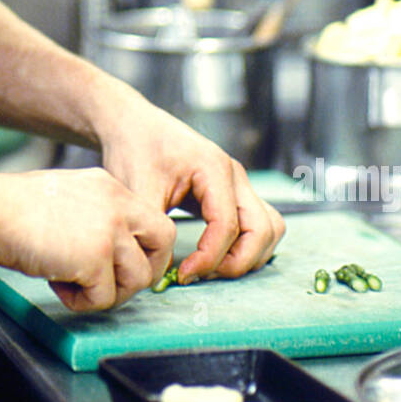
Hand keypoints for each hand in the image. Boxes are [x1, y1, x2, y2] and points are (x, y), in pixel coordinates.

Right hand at [0, 167, 175, 312]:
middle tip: (113, 283)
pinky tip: (58, 284)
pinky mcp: (95, 258)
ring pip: (137, 278)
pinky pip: (104, 297)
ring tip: (74, 284)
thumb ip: (95, 216)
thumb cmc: (14, 208)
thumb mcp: (68, 197)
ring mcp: (109, 231)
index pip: (153, 221)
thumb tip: (105, 250)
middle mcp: (118, 205)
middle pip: (163, 243)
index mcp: (111, 188)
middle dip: (143, 271)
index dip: (145, 249)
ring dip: (108, 292)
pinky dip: (81, 301)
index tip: (126, 265)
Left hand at [97, 94, 284, 282]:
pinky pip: (256, 226)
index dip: (209, 258)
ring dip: (247, 256)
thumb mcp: (137, 189)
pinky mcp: (232, 194)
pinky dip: (245, 247)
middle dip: (236, 262)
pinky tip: (213, 257)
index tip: (183, 274)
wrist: (132, 126)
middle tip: (200, 274)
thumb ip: (156, 230)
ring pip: (268, 229)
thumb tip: (166, 272)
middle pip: (262, 230)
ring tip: (209, 267)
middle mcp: (234, 176)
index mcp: (214, 168)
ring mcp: (237, 185)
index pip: (228, 225)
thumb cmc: (135, 149)